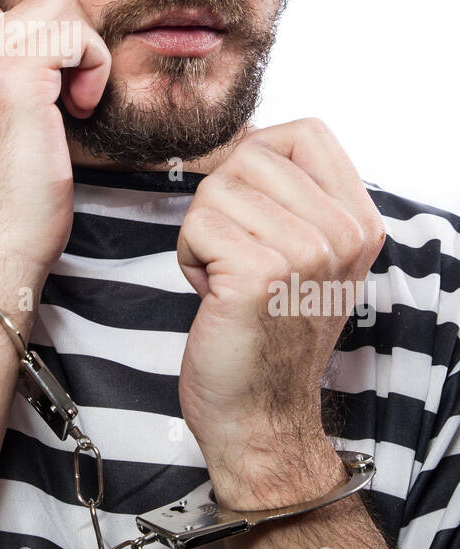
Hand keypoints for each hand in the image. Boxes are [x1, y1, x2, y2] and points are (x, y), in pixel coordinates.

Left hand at [176, 119, 385, 502]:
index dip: (260, 157)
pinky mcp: (260, 275)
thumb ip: (296, 197)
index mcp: (359, 223)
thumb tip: (249, 140)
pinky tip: (213, 297)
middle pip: (251, 154)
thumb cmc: (267, 331)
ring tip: (227, 281)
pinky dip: (189, 259)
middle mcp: (342, 235)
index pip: (305, 132)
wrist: (261, 416)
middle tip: (237, 258)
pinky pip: (196, 226)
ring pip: (216, 189)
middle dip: (222, 203)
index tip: (254, 210)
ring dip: (202, 235)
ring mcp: (305, 254)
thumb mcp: (309, 257)